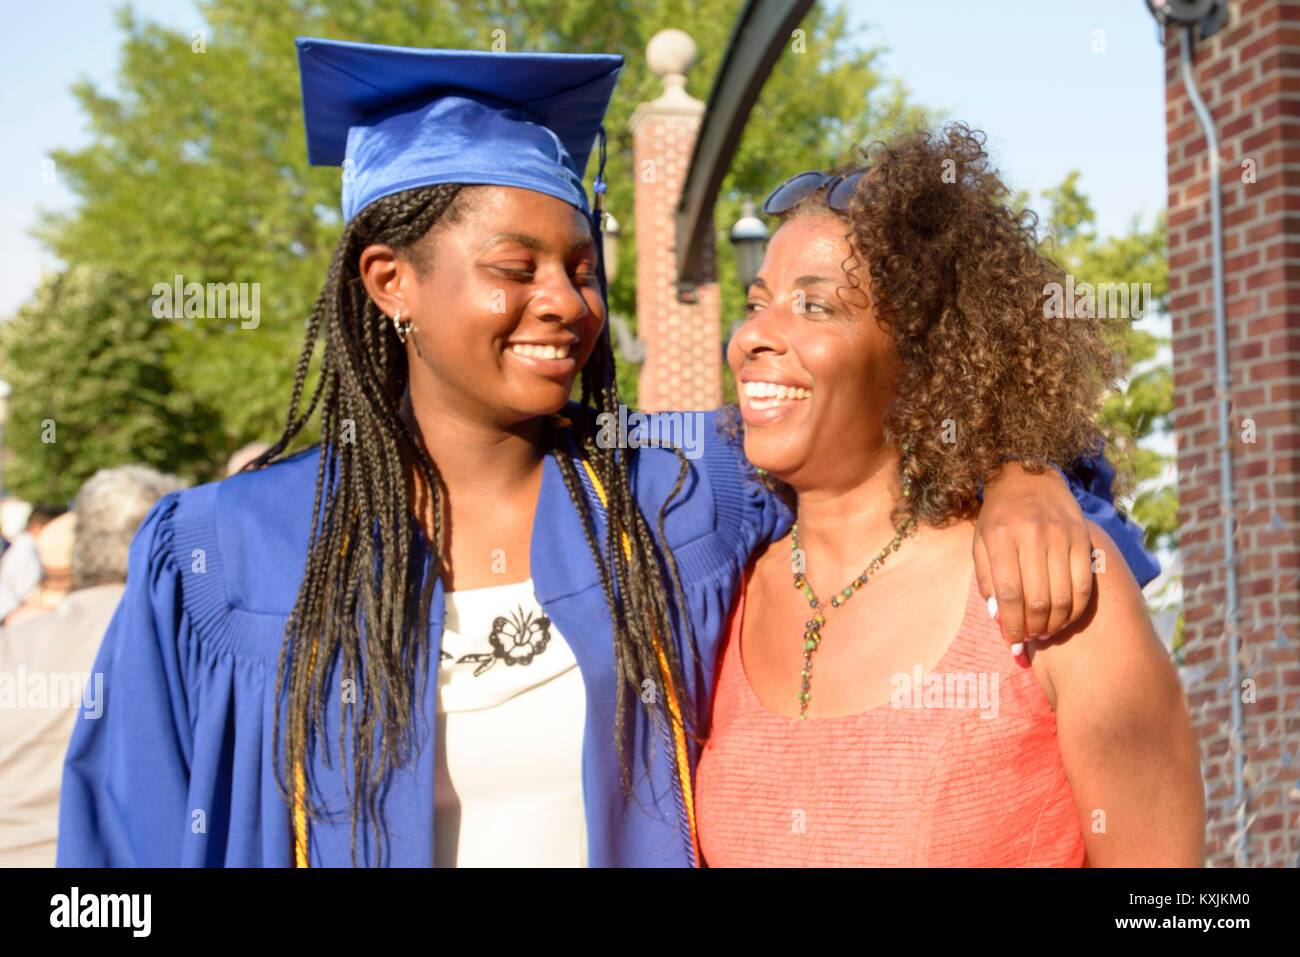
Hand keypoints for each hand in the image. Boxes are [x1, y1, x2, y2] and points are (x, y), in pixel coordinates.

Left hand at [974, 461, 1095, 652]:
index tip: (1011, 640)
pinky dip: (1076, 608)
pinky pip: (1084, 583)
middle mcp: (1032, 535)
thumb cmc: (999, 518)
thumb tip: (999, 617)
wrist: (1029, 479)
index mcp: (1000, 537)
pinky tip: (1066, 618)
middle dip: (1033, 627)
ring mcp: (1061, 536)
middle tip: (1029, 637)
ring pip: (1063, 595)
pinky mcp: (1082, 537)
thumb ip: (986, 580)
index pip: (1009, 594)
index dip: (1011, 624)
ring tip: (1046, 631)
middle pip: (1038, 599)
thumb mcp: (981, 543)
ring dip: (1055, 623)